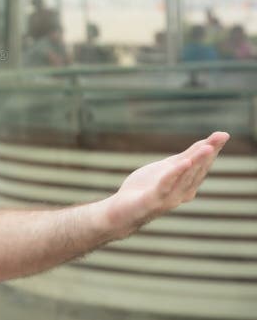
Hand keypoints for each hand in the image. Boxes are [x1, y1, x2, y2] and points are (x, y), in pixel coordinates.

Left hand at [102, 131, 229, 238]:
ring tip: (206, 147)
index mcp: (185, 185)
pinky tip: (184, 162)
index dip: (212, 150)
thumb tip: (205, 145)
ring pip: (185, 178)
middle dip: (209, 153)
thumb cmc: (145, 189)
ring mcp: (168, 198)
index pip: (201, 166)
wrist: (121, 211)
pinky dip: (175, 174)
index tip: (224, 135)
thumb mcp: (165, 169)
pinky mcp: (152, 201)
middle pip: (197, 170)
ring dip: (196, 161)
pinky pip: (165, 186)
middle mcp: (182, 193)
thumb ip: (182, 159)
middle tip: (222, 136)